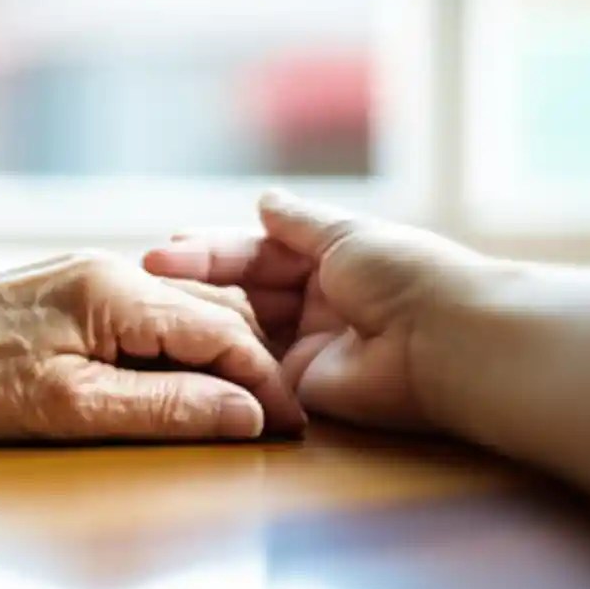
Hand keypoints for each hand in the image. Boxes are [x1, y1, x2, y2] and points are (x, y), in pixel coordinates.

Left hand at [0, 252, 305, 438]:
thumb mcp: (66, 409)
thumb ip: (162, 407)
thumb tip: (244, 414)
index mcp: (114, 289)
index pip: (222, 329)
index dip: (265, 382)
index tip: (290, 427)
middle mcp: (107, 268)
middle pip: (213, 308)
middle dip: (251, 363)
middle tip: (272, 422)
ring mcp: (84, 274)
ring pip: (181, 306)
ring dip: (216, 352)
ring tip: (235, 405)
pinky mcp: (64, 289)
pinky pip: (144, 309)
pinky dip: (174, 344)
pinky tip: (173, 377)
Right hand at [143, 190, 489, 430]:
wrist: (442, 341)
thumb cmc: (401, 273)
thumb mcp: (343, 232)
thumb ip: (298, 220)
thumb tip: (263, 200)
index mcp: (329, 260)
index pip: (258, 252)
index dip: (213, 249)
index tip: (168, 247)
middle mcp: (316, 302)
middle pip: (244, 288)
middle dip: (197, 279)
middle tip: (146, 270)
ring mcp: (308, 346)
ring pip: (242, 327)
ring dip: (202, 315)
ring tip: (154, 300)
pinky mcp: (302, 388)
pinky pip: (252, 370)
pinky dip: (221, 356)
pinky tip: (183, 342)